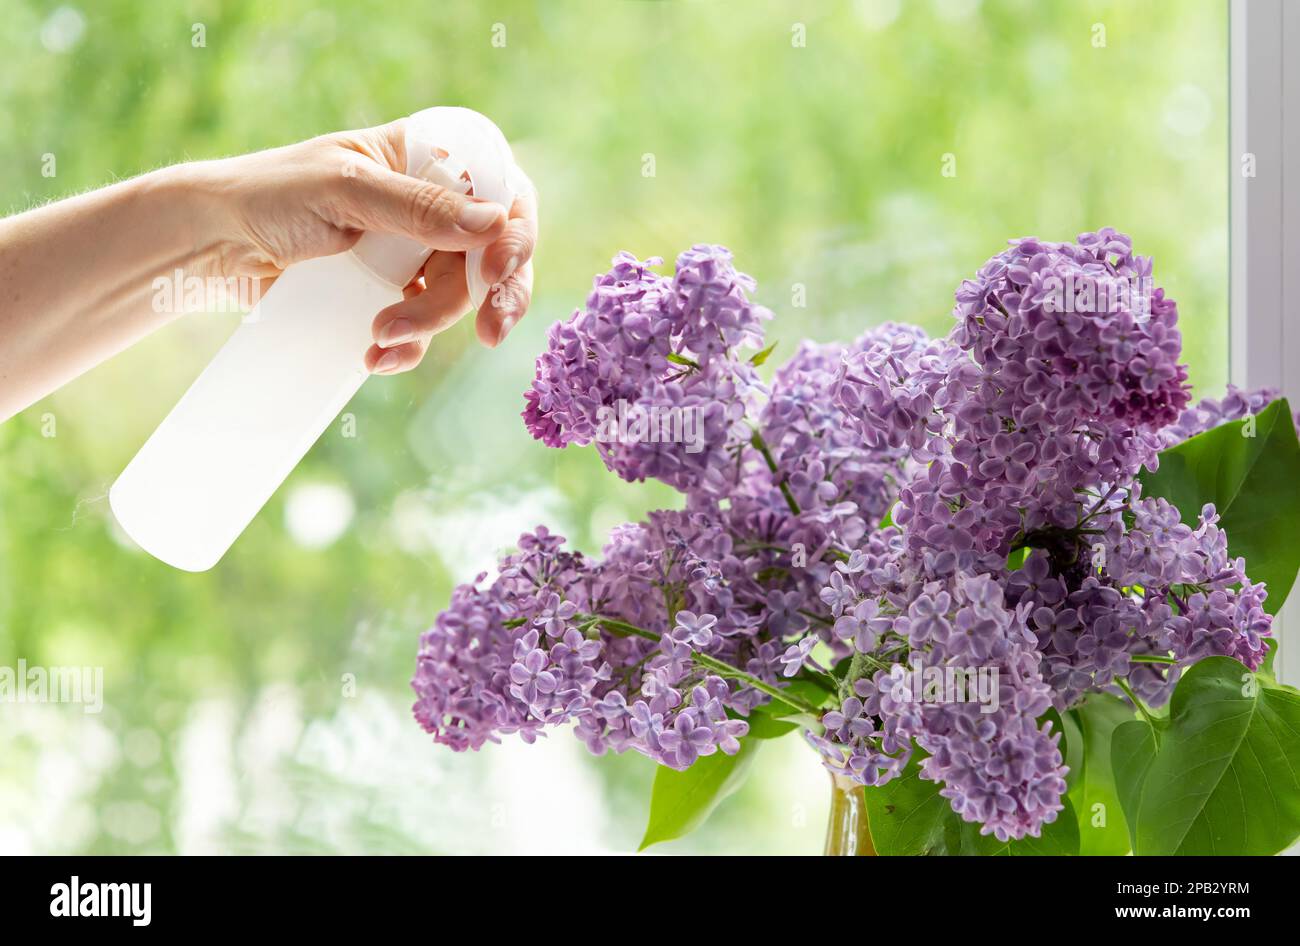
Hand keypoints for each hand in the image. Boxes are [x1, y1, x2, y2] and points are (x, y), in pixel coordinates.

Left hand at [197, 118, 537, 371]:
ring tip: (380, 337)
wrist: (209, 245)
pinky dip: (406, 347)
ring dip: (428, 325)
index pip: (502, 189)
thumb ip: (418, 208)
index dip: (514, 231)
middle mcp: (429, 204)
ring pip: (457, 297)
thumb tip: (495, 224)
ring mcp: (412, 253)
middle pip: (489, 253)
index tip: (495, 271)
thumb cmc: (269, 195)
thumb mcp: (346, 193)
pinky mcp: (390, 295)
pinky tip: (374, 355)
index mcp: (426, 157)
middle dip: (487, 296)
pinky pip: (422, 327)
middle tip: (488, 332)